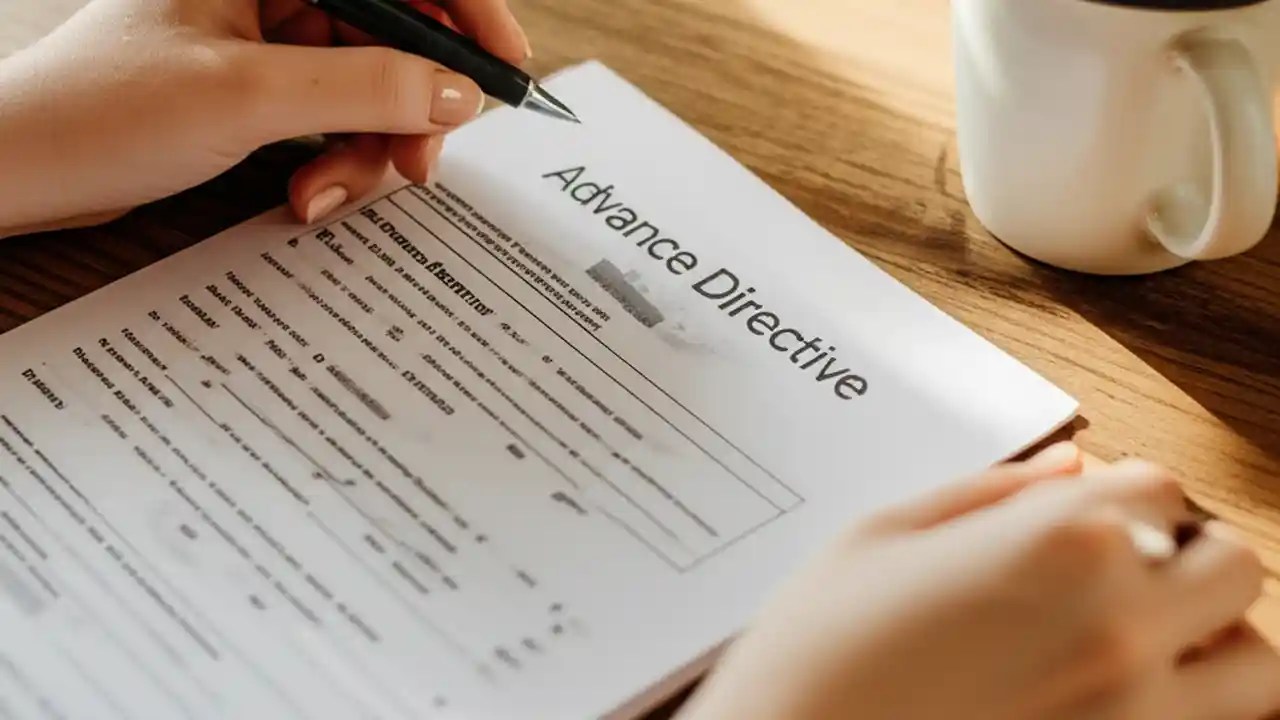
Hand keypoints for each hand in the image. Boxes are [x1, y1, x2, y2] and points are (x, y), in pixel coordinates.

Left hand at [0, 0, 527, 236]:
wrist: (27, 170)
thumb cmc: (101, 109)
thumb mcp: (247, 95)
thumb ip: (364, 88)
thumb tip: (455, 93)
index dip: (464, 14)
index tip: (504, 69)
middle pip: (395, 33)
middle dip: (412, 106)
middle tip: (418, 162)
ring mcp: (270, 38)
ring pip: (371, 84)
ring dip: (367, 149)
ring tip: (329, 192)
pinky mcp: (263, 85)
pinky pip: (336, 116)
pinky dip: (336, 160)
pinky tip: (306, 192)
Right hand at [681, 445, 1279, 719]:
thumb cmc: (813, 657)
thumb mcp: (879, 536)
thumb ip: (987, 492)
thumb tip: (1069, 467)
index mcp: (1055, 541)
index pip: (1162, 483)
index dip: (1127, 491)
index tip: (1096, 512)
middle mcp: (1117, 624)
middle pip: (1235, 565)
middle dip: (1189, 556)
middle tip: (1128, 572)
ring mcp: (1132, 713)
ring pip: (1258, 667)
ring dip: (1216, 642)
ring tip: (1144, 641)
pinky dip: (1189, 707)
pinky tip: (1116, 693)